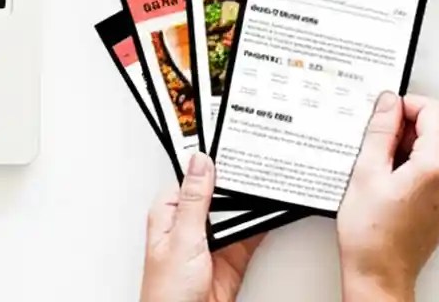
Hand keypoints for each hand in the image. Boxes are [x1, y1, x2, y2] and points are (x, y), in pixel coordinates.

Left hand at [141, 153, 265, 301]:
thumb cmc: (166, 294)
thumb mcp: (182, 239)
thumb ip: (194, 200)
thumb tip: (199, 162)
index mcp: (170, 215)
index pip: (193, 178)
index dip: (212, 164)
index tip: (232, 150)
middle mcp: (190, 227)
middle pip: (219, 195)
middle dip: (237, 186)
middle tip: (257, 170)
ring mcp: (212, 243)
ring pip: (237, 214)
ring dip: (252, 207)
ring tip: (268, 191)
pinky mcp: (231, 259)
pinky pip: (251, 235)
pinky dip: (262, 226)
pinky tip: (272, 215)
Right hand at [337, 93, 438, 301]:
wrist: (380, 274)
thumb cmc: (371, 236)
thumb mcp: (366, 172)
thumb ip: (380, 130)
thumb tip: (389, 102)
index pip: (434, 110)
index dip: (406, 105)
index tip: (385, 115)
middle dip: (410, 125)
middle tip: (381, 145)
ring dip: (415, 143)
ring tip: (387, 166)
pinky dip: (421, 160)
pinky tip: (397, 177)